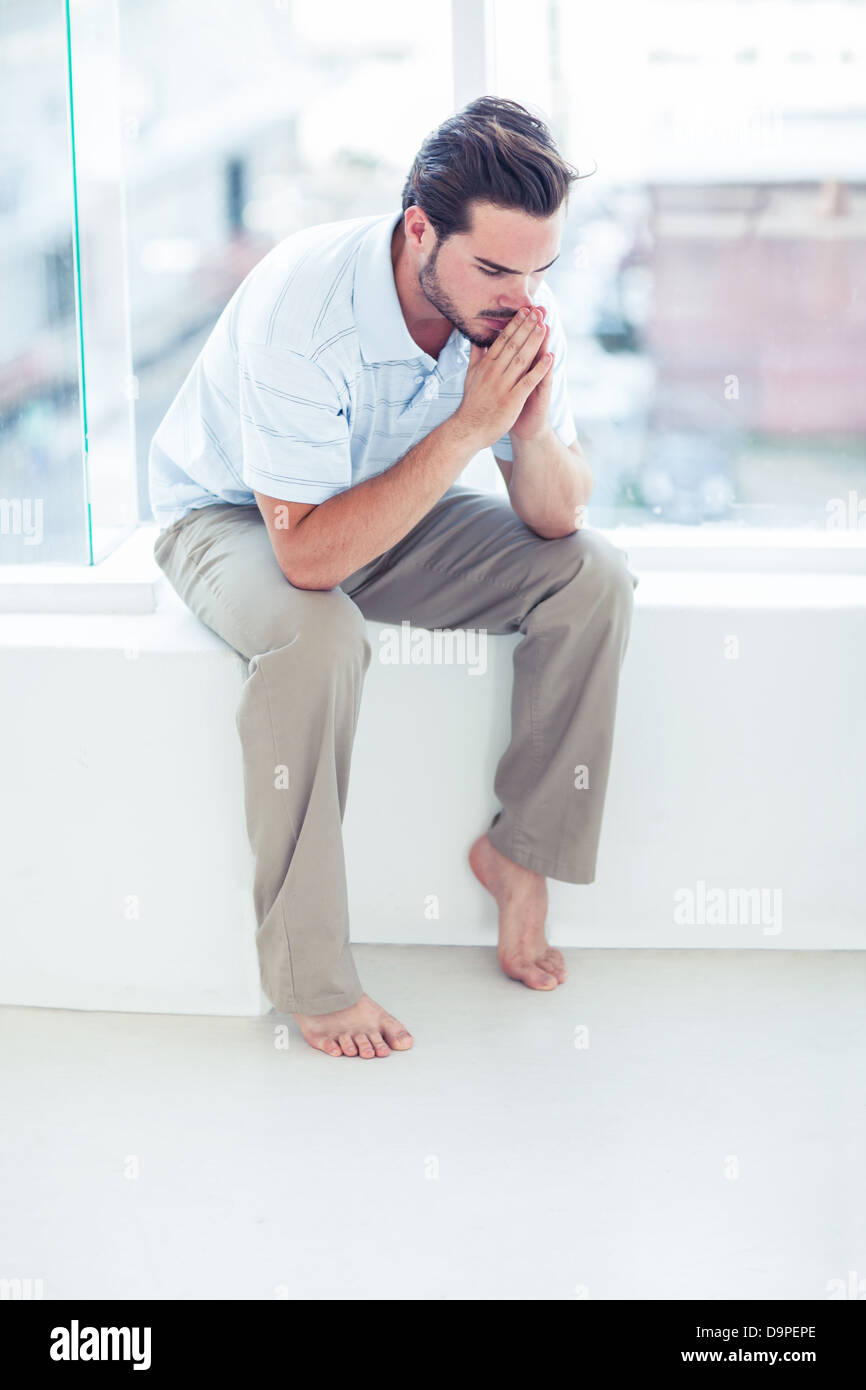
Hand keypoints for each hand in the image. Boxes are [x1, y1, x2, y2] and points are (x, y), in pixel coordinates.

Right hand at [454, 307, 552, 449]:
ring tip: (545, 326)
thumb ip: (476, 356)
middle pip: (513, 345)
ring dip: (534, 342)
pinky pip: (528, 382)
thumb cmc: (472, 403)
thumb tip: (475, 338)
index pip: (502, 340)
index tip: (525, 310)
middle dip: (527, 327)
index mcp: (486, 365)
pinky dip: (539, 369)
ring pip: (521, 359)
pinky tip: (550, 357)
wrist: (469, 429)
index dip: (515, 324)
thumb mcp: (470, 376)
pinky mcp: (512, 400)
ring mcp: (503, 386)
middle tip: (539, 310)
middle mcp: (494, 372)